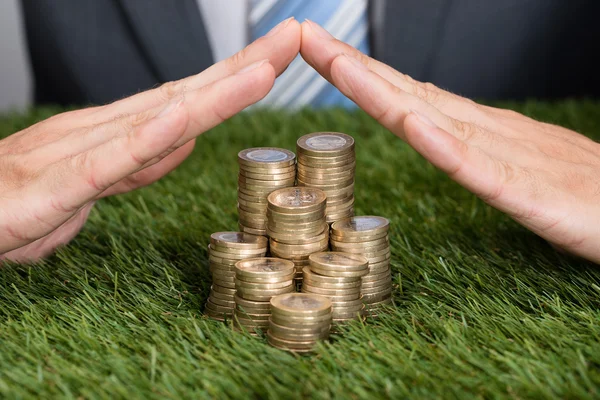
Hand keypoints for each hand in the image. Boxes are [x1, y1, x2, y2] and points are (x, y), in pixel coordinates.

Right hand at [0, 18, 300, 262]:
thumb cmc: (24, 201)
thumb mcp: (97, 183)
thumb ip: (142, 162)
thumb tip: (187, 140)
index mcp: (121, 132)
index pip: (192, 98)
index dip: (239, 78)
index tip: (281, 57)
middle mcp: (109, 130)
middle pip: (190, 94)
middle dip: (246, 66)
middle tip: (295, 37)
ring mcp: (85, 153)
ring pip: (161, 120)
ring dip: (216, 94)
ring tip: (264, 69)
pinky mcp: (58, 187)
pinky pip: (108, 163)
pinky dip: (147, 142)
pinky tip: (182, 121)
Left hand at [300, 20, 599, 263]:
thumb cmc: (583, 193)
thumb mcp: (513, 164)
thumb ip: (471, 147)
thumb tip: (431, 130)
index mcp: (475, 130)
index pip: (406, 94)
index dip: (360, 73)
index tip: (319, 52)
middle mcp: (482, 132)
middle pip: (405, 94)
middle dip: (351, 66)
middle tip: (304, 36)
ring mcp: (505, 157)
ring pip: (432, 119)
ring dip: (381, 90)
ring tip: (339, 63)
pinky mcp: (529, 193)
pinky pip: (481, 169)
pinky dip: (445, 146)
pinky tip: (414, 125)